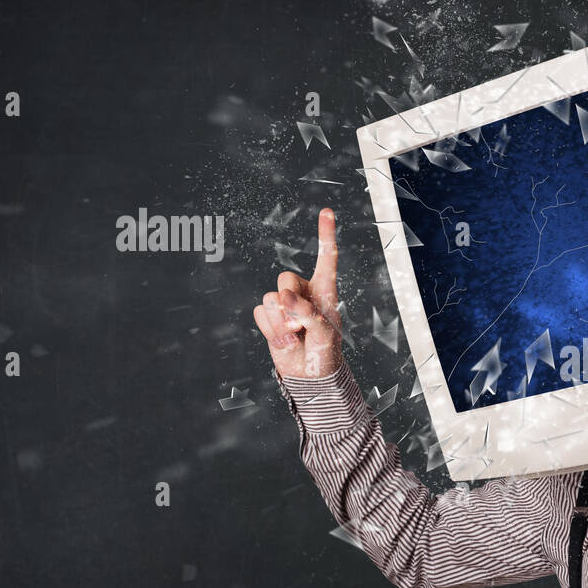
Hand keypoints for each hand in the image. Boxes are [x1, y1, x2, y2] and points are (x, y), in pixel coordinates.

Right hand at [253, 207, 342, 378]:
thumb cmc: (326, 352)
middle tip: (303, 324)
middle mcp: (303, 292)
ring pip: (270, 299)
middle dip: (290, 302)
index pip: (326, 258)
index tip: (327, 211)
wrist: (310, 375)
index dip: (325, 235)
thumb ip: (308, 313)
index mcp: (325, 290)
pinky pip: (260, 314)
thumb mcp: (324, 334)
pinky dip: (271, 331)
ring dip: (282, 323)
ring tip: (297, 337)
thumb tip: (283, 297)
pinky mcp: (270, 317)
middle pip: (284, 277)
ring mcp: (284, 304)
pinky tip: (285, 341)